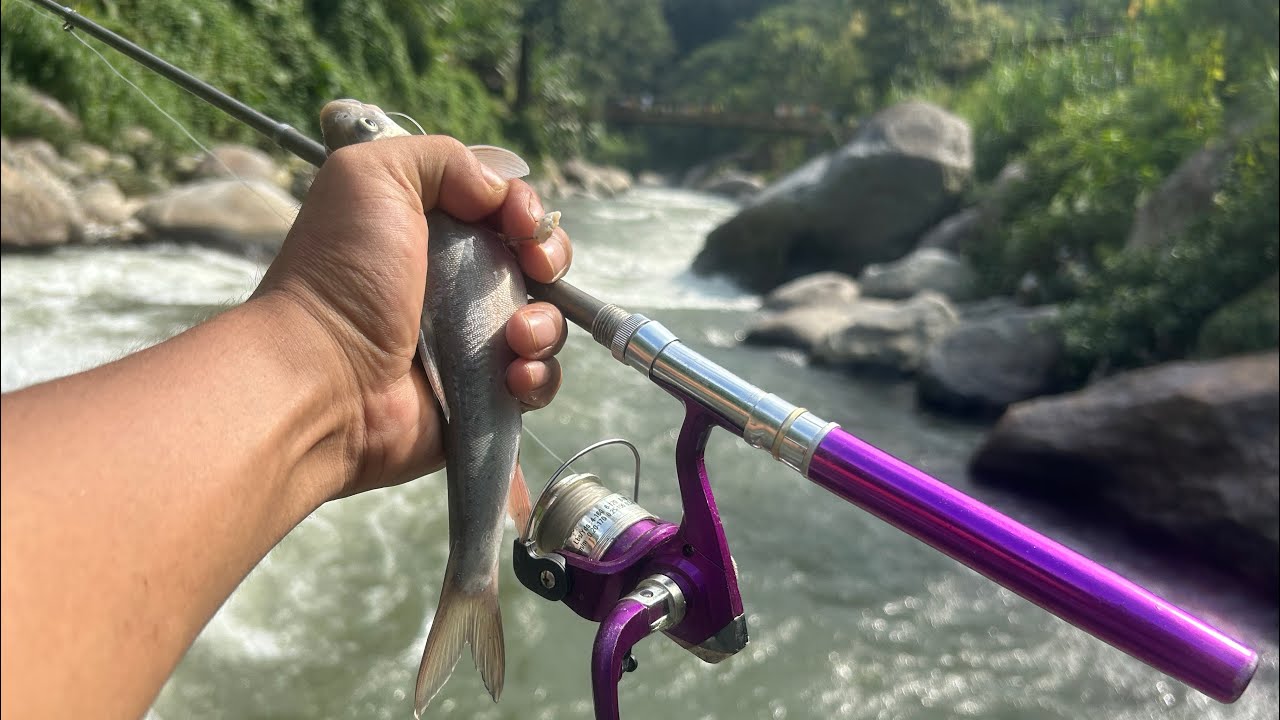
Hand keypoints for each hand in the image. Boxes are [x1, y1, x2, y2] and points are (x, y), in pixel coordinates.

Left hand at [252, 136, 572, 497]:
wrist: (324, 376)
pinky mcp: (481, 391)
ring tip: (517, 338)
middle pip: (535, 259)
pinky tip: (514, 378)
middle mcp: (453, 280)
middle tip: (536, 270)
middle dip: (550, 260)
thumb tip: (500, 192)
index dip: (525, 209)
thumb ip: (442, 159)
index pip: (505, 207)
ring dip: (546, 324)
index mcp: (431, 228)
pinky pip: (537, 380)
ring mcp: (470, 338)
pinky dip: (538, 377)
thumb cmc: (344, 274)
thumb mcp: (372, 175)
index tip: (521, 223)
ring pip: (545, 321)